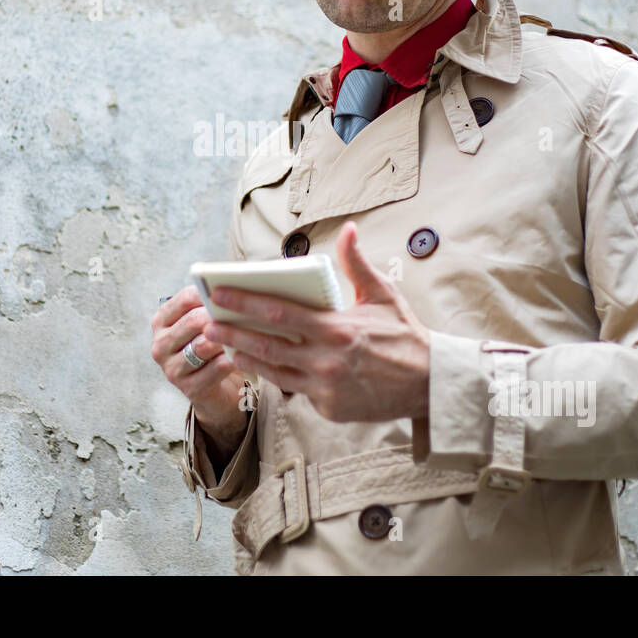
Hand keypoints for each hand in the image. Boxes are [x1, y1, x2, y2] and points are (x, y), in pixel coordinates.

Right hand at [150, 285, 247, 445]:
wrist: (215, 389)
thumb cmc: (210, 348)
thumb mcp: (203, 324)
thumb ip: (209, 306)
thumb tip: (234, 285)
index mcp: (162, 321)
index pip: (184, 298)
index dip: (210, 292)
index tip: (234, 290)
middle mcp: (160, 344)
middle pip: (193, 321)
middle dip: (220, 315)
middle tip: (245, 310)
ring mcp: (172, 368)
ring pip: (203, 345)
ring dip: (227, 337)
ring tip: (247, 330)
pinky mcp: (189, 388)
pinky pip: (217, 368)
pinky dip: (233, 358)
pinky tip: (246, 353)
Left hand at [203, 221, 430, 422]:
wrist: (431, 385)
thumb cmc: (405, 335)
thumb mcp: (383, 294)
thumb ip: (357, 264)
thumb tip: (349, 230)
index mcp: (335, 328)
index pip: (278, 313)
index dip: (244, 303)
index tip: (218, 294)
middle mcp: (325, 360)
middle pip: (265, 345)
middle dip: (231, 332)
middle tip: (206, 323)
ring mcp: (324, 388)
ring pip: (273, 371)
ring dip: (245, 357)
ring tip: (224, 344)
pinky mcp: (328, 408)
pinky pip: (295, 390)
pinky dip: (278, 376)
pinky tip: (261, 365)